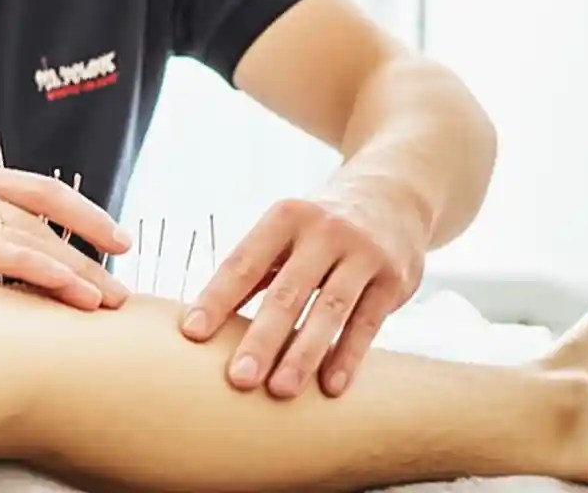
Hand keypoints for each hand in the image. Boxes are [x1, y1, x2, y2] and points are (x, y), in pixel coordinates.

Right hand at [0, 159, 133, 309]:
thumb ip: (4, 231)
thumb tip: (74, 263)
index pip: (45, 191)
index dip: (89, 215)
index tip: (123, 244)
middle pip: (41, 221)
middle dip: (87, 258)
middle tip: (122, 294)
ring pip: (22, 238)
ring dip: (69, 271)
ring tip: (100, 301)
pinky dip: (33, 270)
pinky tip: (62, 289)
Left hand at [181, 198, 425, 397]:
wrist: (393, 196)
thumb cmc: (319, 228)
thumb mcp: (285, 232)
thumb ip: (254, 271)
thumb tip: (205, 319)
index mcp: (284, 218)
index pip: (243, 263)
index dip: (217, 299)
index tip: (192, 334)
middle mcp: (324, 231)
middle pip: (287, 292)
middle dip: (261, 338)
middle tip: (239, 378)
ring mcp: (363, 253)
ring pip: (329, 310)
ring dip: (303, 354)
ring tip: (280, 391)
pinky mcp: (394, 278)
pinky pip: (368, 323)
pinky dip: (348, 356)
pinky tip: (330, 387)